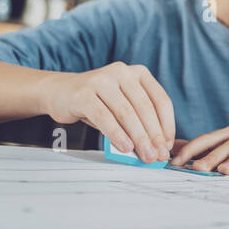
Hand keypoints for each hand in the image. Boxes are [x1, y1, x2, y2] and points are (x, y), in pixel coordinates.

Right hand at [44, 61, 174, 162]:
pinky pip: (104, 117)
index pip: (160, 100)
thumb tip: (156, 148)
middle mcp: (122, 72)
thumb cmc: (97, 102)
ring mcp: (102, 80)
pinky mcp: (83, 93)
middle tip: (158, 156)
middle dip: (154, 136)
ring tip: (145, 155)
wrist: (60, 92)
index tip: (168, 145)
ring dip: (138, 138)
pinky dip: (116, 134)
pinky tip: (125, 147)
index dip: (167, 125)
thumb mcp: (122, 106)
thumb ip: (138, 121)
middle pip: (145, 108)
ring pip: (126, 113)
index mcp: (138, 73)